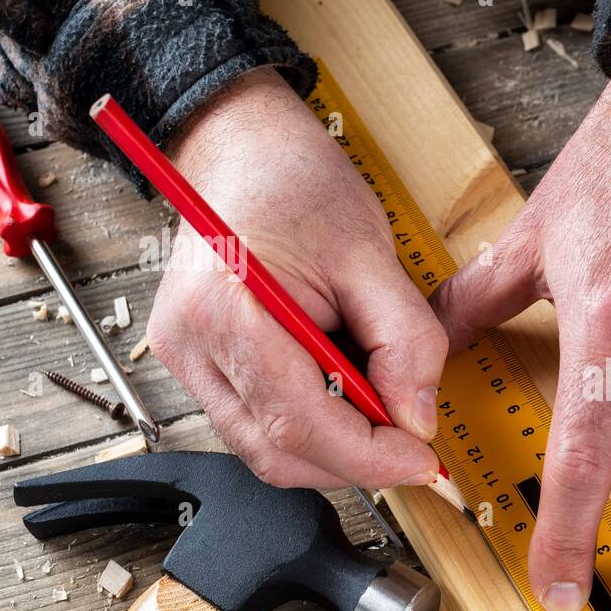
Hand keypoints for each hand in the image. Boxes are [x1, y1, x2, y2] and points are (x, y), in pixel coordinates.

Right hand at [149, 67, 446, 488]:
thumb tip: (417, 421)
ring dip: (336, 448)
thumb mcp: (374, 257)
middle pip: (280, 452)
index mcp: (227, 312)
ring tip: (379, 400)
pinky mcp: (198, 365)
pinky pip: (259, 426)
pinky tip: (345, 390)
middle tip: (414, 441)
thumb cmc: (298, 184)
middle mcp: (190, 345)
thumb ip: (406, 343)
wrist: (243, 149)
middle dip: (356, 459)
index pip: (300, 424)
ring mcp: (185, 359)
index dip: (370, 456)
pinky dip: (313, 427)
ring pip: (268, 450)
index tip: (424, 461)